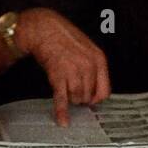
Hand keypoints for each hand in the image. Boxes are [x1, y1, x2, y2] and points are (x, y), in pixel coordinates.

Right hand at [15, 8, 110, 125]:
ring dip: (70, 98)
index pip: (104, 90)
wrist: (43, 28)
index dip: (96, 98)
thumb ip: (93, 67)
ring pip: (77, 98)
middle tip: (72, 91)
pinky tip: (62, 120)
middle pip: (89, 96)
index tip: (91, 100)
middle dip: (80, 97)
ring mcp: (74, 71)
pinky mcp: (58, 75)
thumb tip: (93, 89)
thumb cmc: (62, 37)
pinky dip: (62, 111)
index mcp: (99, 59)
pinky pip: (62, 98)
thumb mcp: (86, 49)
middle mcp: (89, 66)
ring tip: (64, 89)